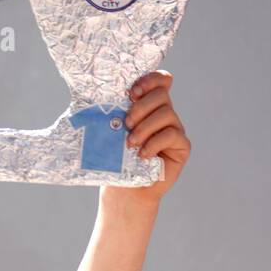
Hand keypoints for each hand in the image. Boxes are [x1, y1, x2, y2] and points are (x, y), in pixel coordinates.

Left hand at [103, 69, 190, 210]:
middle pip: (161, 94)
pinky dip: (155, 143)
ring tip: (130, 143)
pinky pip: (172, 135)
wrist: (124, 190)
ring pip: (167, 113)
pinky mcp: (182, 146)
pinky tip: (142, 155)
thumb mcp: (108, 134)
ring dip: (145, 126)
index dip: (150, 80)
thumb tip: (89, 98)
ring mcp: (174, 129)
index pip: (160, 80)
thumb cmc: (115, 161)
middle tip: (126, 124)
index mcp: (148, 106)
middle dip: (141, 106)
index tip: (131, 92)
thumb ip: (109, 114)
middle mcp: (164, 114)